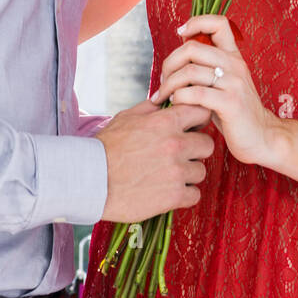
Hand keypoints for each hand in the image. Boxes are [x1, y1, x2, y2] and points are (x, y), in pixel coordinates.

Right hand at [95, 98, 214, 222]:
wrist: (90, 179)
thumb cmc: (106, 147)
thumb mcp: (127, 117)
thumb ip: (151, 108)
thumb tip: (165, 100)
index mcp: (165, 122)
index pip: (201, 113)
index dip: (197, 121)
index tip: (190, 128)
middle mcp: (175, 144)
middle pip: (207, 144)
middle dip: (196, 149)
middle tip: (180, 155)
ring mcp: (176, 171)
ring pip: (201, 171)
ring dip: (189, 173)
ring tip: (169, 175)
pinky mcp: (174, 196)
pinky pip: (194, 195)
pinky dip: (184, 195)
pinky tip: (168, 191)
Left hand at [150, 14, 278, 166]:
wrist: (262, 137)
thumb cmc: (235, 112)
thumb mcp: (225, 83)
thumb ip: (207, 67)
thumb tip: (180, 52)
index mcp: (233, 56)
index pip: (218, 23)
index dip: (196, 22)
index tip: (181, 33)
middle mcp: (235, 65)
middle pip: (192, 48)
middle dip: (169, 63)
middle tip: (163, 80)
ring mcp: (234, 83)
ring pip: (190, 72)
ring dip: (169, 84)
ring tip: (163, 96)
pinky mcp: (230, 103)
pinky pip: (196, 93)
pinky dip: (179, 98)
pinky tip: (176, 104)